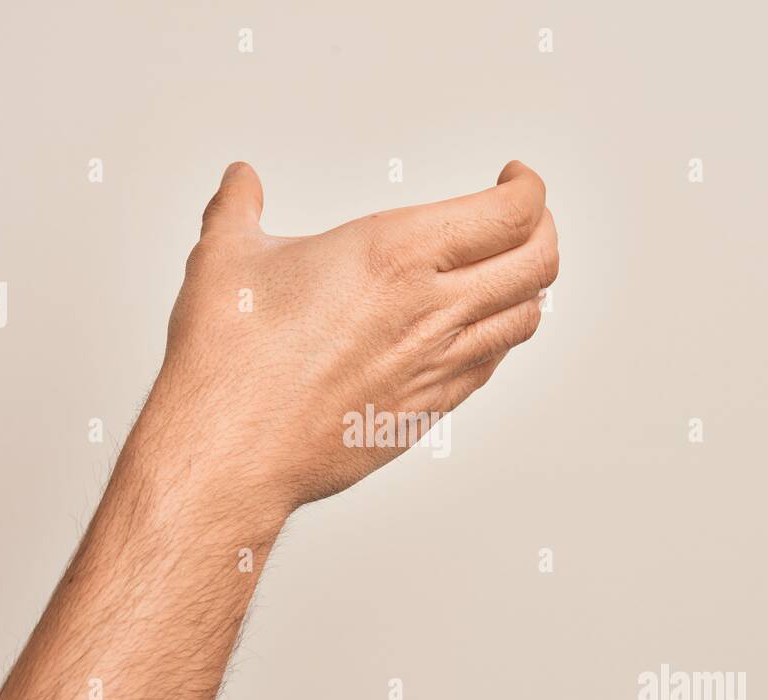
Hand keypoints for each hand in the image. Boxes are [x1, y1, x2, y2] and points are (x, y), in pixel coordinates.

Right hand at [153, 160, 558, 513]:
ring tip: (506, 269)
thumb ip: (238, 206)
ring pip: (524, 318)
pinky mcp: (426, 411)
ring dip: (526, 285)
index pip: (512, 213)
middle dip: (542, 229)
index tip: (514, 179)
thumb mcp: (225, 257)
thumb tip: (240, 181)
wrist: (231, 452)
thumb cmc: (232, 361)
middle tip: (522, 217)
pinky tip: (474, 327)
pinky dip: (497, 336)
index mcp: (395, 254)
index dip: (528, 189)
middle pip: (539, 262)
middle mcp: (431, 310)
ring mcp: (436, 366)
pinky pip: (490, 365)